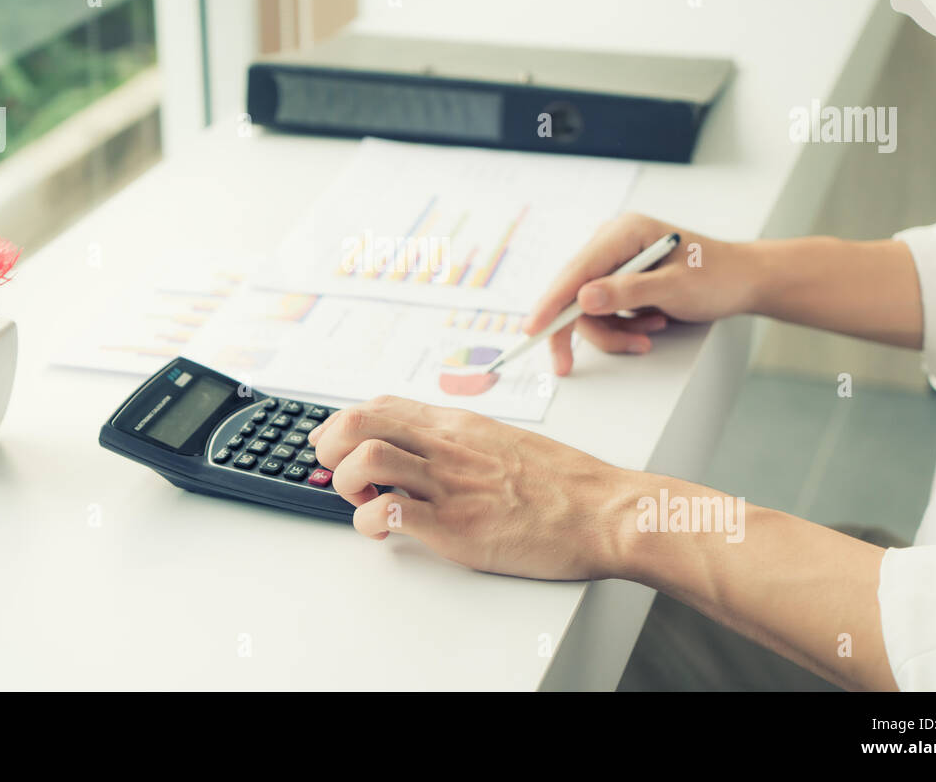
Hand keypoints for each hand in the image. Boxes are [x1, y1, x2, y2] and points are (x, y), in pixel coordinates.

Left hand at [308, 395, 640, 579]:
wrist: (606, 511)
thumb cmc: (565, 485)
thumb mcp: (505, 445)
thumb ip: (463, 446)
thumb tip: (429, 455)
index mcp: (458, 424)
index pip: (381, 403)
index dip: (344, 423)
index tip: (335, 445)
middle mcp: (447, 445)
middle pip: (358, 420)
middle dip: (330, 447)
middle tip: (340, 474)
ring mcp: (449, 483)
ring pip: (365, 457)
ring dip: (347, 483)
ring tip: (364, 503)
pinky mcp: (455, 525)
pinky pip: (389, 511)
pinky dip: (369, 523)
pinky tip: (384, 532)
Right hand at [522, 212, 758, 374]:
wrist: (744, 281)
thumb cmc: (718, 277)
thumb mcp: (676, 287)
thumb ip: (629, 292)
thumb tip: (584, 298)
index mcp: (624, 232)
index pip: (576, 270)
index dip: (550, 302)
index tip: (532, 329)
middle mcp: (613, 243)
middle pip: (573, 292)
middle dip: (582, 329)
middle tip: (563, 365)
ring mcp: (615, 262)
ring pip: (588, 309)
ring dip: (614, 331)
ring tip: (649, 335)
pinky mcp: (620, 280)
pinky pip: (604, 312)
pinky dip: (623, 327)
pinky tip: (652, 325)